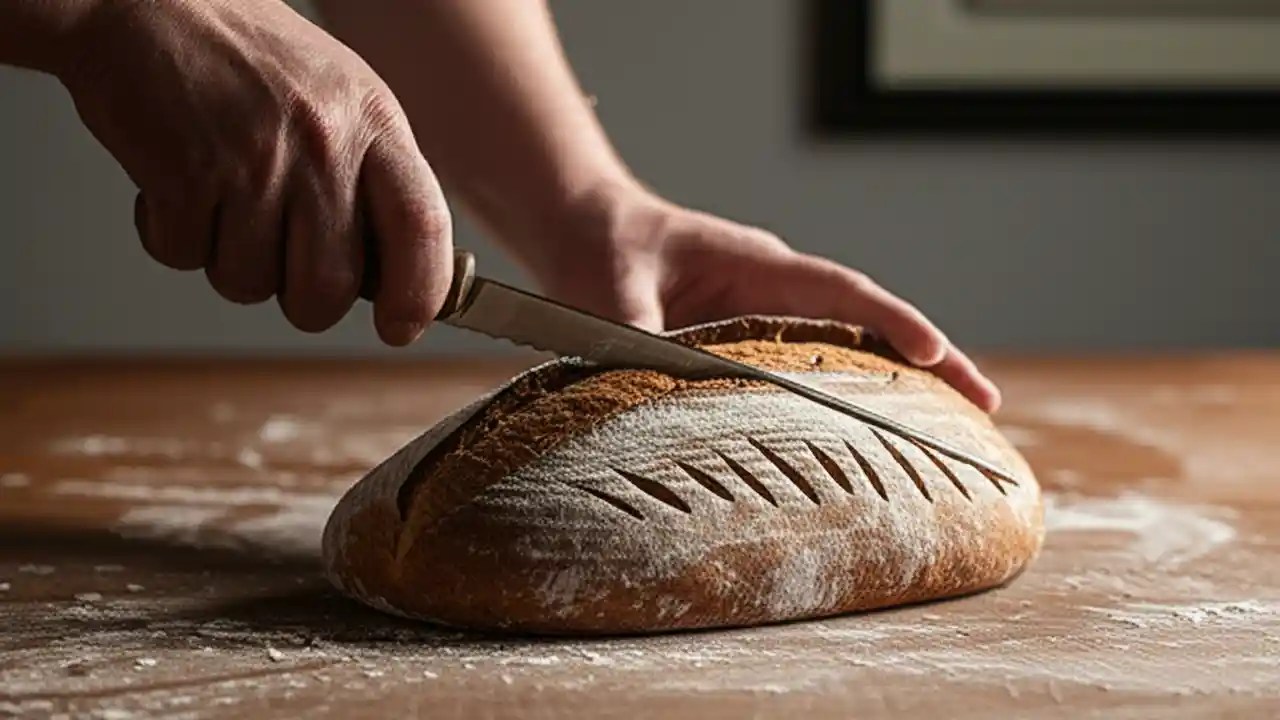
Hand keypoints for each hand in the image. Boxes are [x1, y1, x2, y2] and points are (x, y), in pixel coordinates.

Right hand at [59, 0, 450, 344]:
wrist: (148, 2)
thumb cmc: (249, 61)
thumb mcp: (343, 103)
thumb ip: (375, 184)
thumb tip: (398, 283)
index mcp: (374, 124)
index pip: (423, 227)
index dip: (420, 295)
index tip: (401, 327)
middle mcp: (323, 142)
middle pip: (330, 289)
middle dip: (303, 300)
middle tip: (281, 260)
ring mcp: (254, 158)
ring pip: (250, 284)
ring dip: (228, 262)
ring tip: (223, 198)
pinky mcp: (185, 171)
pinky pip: (184, 257)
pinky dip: (171, 235)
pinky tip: (179, 183)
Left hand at [528, 185, 1001, 412]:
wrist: (586, 231)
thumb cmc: (604, 248)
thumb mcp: (612, 287)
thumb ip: (633, 330)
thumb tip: (650, 379)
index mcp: (757, 266)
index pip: (840, 291)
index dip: (888, 321)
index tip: (932, 353)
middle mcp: (775, 291)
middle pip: (865, 323)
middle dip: (928, 359)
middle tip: (985, 405)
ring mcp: (768, 316)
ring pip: (847, 348)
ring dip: (899, 383)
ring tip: (954, 430)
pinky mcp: (750, 342)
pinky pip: (810, 370)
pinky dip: (847, 397)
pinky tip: (869, 436)